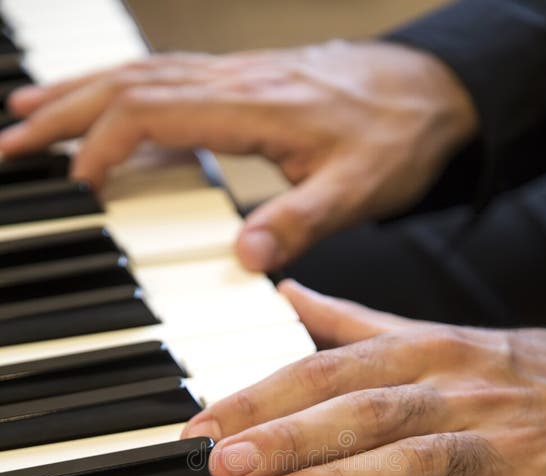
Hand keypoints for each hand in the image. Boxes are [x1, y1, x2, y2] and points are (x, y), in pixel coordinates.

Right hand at [2, 41, 476, 269]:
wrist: (429, 92)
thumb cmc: (395, 137)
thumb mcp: (357, 190)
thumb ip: (300, 220)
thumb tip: (244, 257)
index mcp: (255, 107)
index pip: (154, 110)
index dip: (106, 142)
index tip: (77, 182)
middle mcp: (234, 83)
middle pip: (128, 83)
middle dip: (63, 112)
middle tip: (12, 143)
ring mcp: (234, 78)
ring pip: (138, 74)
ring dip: (79, 95)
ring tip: (28, 118)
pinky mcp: (239, 85)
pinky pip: (164, 80)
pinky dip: (119, 94)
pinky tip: (100, 113)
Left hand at [182, 281, 545, 475]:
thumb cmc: (516, 379)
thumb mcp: (441, 337)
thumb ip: (360, 321)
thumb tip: (291, 293)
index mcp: (427, 354)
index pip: (329, 370)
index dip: (262, 397)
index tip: (201, 428)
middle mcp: (460, 394)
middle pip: (365, 411)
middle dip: (289, 437)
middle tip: (223, 465)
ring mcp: (506, 447)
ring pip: (423, 459)